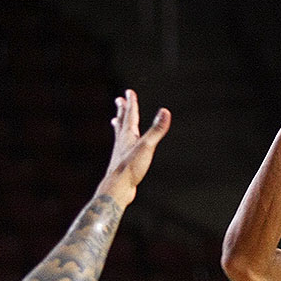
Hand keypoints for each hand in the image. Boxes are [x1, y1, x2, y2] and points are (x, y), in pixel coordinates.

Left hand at [102, 89, 170, 203]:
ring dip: (119, 126)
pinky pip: (121, 149)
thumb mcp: (147, 146)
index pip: (130, 115)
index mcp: (128, 135)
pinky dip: (122, 144)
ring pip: (119, 135)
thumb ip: (156, 130)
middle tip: (119, 101)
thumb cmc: (131, 167)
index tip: (129, 92)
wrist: (118, 188)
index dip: (131, 103)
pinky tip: (123, 149)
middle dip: (122, 111)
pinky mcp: (122, 164)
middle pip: (121, 122)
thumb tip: (165, 111)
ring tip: (115, 121)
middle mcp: (122, 142)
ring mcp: (121, 153)